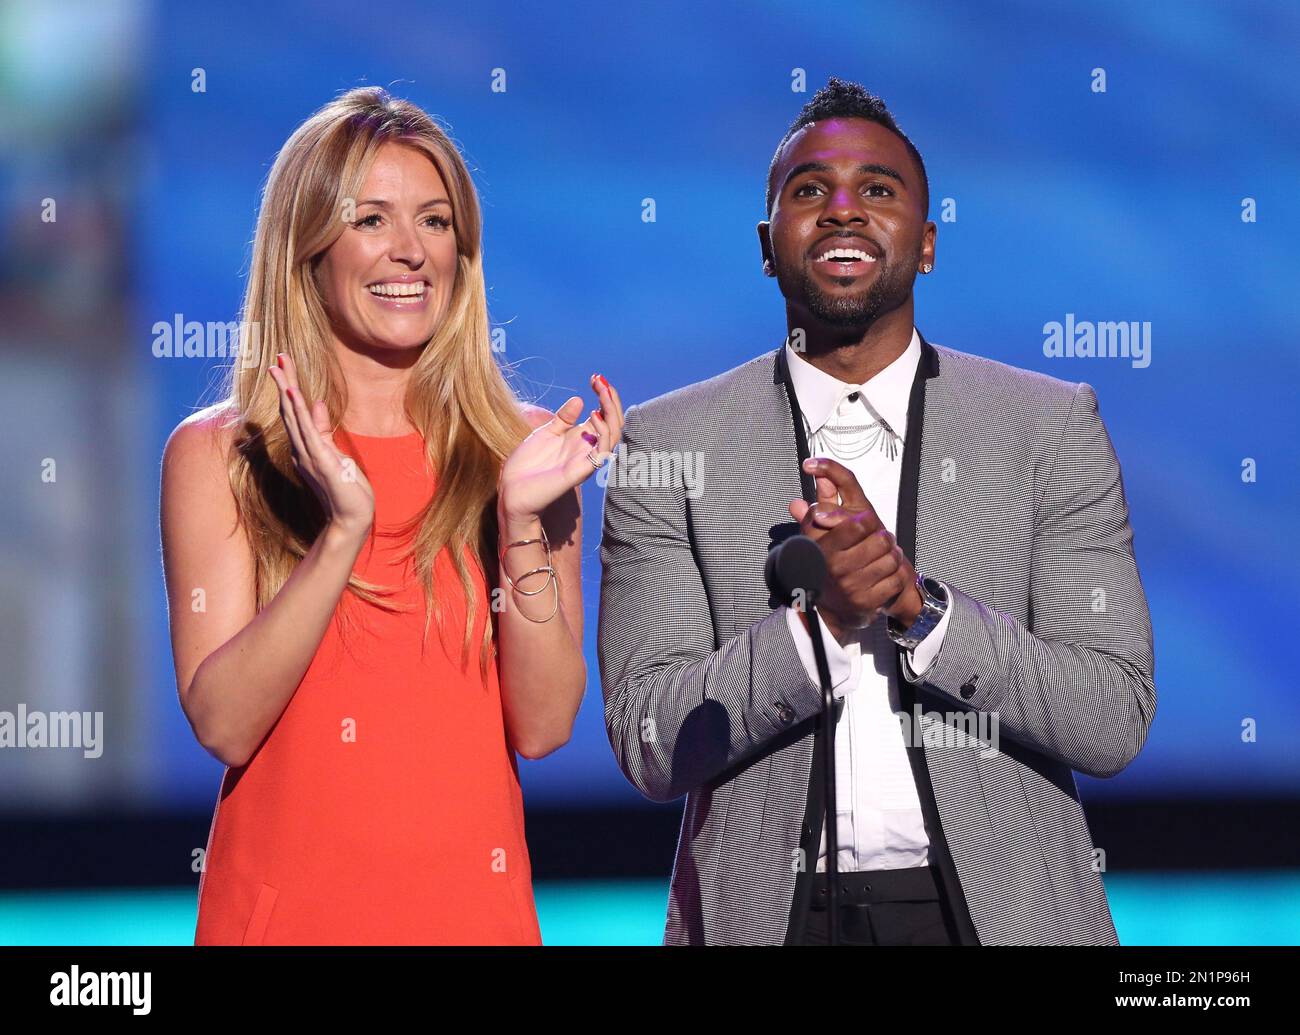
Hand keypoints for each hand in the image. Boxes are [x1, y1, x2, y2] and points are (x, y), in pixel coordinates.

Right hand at [266, 352, 374, 537]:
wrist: (351, 519)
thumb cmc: (345, 490)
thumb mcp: (335, 454)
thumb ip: (322, 430)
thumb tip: (317, 404)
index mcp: (305, 447)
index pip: (295, 413)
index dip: (289, 388)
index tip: (283, 364)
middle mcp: (302, 450)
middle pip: (290, 410)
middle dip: (284, 383)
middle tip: (277, 358)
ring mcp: (309, 455)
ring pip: (295, 418)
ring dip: (287, 392)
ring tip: (280, 369)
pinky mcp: (320, 461)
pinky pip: (308, 432)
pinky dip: (300, 413)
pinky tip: (293, 395)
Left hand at [497, 374, 624, 522]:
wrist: (511, 491)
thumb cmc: (526, 466)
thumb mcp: (545, 433)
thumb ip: (563, 419)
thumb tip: (580, 399)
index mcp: (580, 440)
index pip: (604, 416)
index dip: (604, 396)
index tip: (596, 378)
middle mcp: (587, 449)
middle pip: (614, 423)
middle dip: (611, 400)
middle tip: (601, 381)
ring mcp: (585, 460)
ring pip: (613, 435)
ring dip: (611, 412)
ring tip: (602, 392)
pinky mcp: (580, 471)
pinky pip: (601, 452)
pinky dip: (602, 432)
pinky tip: (594, 415)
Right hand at [787, 456, 921, 639]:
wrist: (826, 608)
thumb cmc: (824, 564)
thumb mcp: (816, 535)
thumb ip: (822, 506)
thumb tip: (822, 479)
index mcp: (824, 549)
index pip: (858, 524)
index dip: (866, 519)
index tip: (865, 522)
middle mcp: (837, 569)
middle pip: (881, 540)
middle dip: (883, 537)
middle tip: (879, 540)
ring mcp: (853, 588)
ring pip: (891, 559)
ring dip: (892, 555)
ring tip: (884, 555)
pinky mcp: (868, 602)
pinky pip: (896, 579)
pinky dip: (895, 574)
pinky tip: (886, 572)